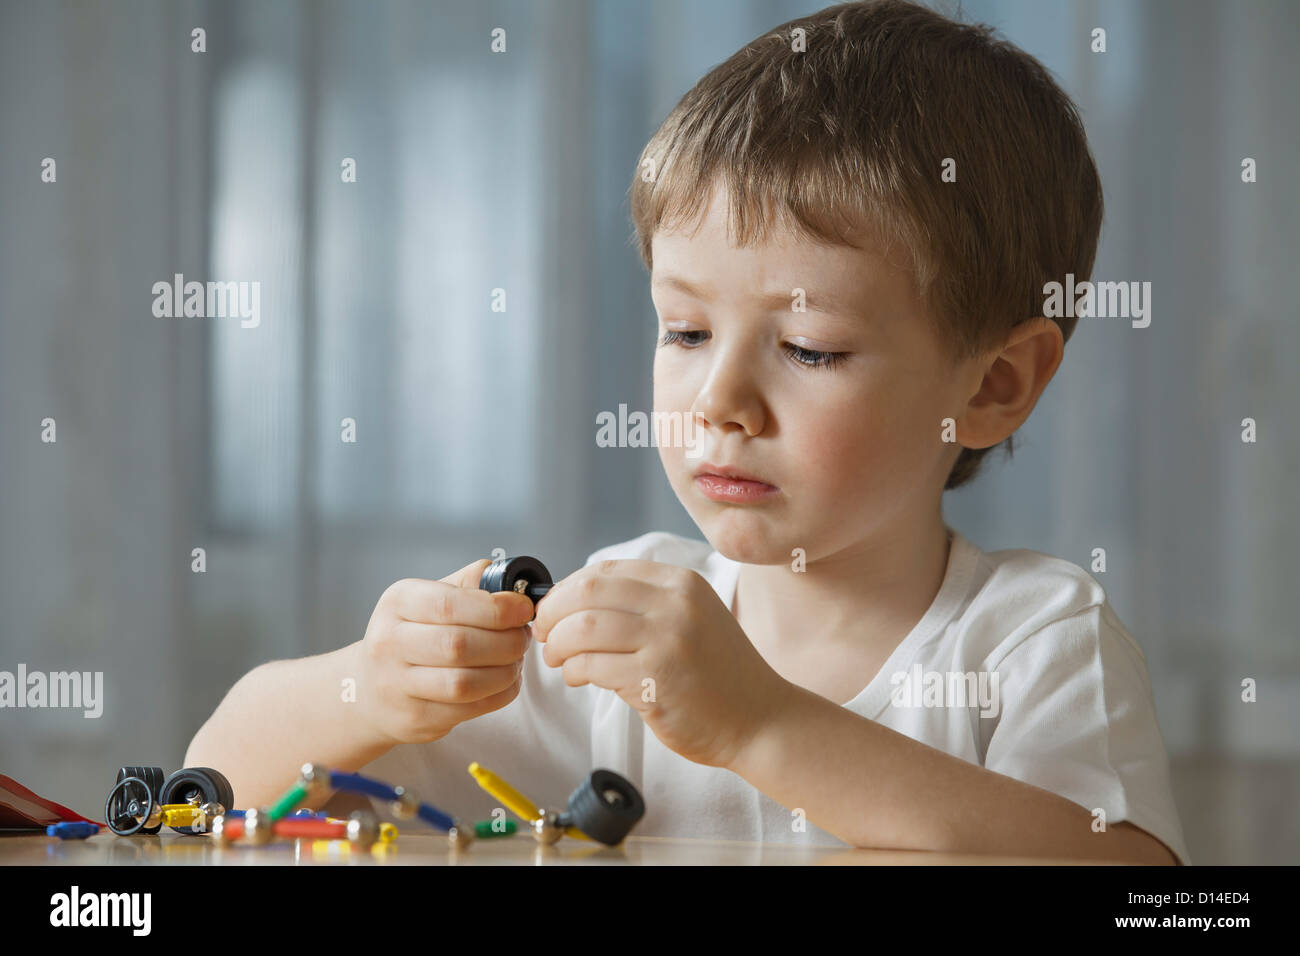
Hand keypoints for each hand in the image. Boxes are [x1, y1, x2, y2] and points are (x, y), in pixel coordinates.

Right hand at [352, 559, 535, 744]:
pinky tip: (505, 680)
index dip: (496, 608)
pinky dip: (500, 694)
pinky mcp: (414, 719)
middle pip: (459, 646)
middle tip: (523, 637)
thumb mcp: (428, 598)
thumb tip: (514, 581)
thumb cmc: (411, 635)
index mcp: (397, 603)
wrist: (368, 688)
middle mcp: (389, 643)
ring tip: (516, 660)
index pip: (449, 604)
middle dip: (506, 641)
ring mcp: (397, 686)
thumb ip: (469, 584)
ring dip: (505, 671)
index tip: (523, 609)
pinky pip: (470, 709)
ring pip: (465, 683)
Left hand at [531, 559, 793, 769]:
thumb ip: (642, 606)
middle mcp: (675, 603)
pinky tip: (579, 678)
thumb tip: (572, 603)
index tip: (554, 611)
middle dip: (553, 614)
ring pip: (583, 628)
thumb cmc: (717, 674)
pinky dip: (575, 671)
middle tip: (544, 635)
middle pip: (587, 592)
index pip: (604, 571)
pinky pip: (593, 666)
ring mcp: (667, 640)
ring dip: (558, 645)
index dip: (567, 590)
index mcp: (680, 582)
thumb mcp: (689, 619)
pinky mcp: (656, 679)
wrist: (760, 718)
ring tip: (559, 660)